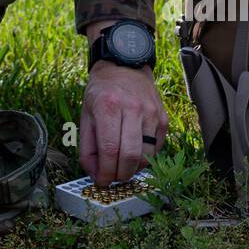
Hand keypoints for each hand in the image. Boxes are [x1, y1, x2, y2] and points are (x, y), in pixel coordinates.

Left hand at [79, 27, 167, 184]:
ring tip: (123, 166)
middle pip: (130, 155)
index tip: (102, 182)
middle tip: (113, 178)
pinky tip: (135, 152)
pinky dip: (146, 157)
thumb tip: (95, 175)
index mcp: (108, 106)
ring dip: (134, 169)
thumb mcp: (86, 115)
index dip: (106, 172)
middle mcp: (132, 108)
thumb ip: (87, 148)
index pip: (110, 150)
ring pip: (146, 155)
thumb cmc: (101, 93)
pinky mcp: (163, 117)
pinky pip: (157, 148)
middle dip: (121, 175)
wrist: (124, 66)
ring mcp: (151, 112)